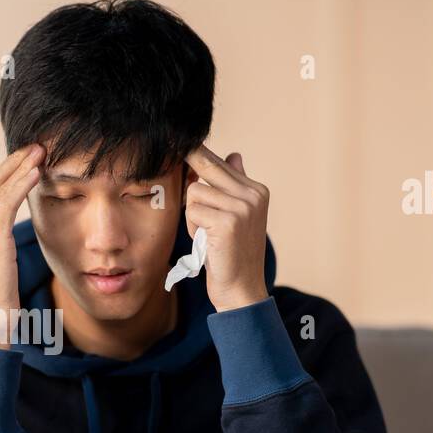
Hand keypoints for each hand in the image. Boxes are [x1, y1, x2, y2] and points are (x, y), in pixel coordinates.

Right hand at [0, 145, 43, 348]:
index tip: (27, 157)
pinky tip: (36, 173)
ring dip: (22, 167)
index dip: (7, 171)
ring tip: (41, 151)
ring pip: (0, 189)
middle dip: (15, 161)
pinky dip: (21, 185)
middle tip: (37, 145)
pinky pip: (7, 204)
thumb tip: (12, 232)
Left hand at [184, 146, 269, 311]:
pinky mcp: (228, 222)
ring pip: (194, 192)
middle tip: (175, 157)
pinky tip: (205, 242)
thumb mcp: (238, 216)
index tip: (180, 143)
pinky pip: (192, 211)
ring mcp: (242, 207)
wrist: (241, 289)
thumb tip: (233, 154)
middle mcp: (253, 194)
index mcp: (257, 190)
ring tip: (205, 233)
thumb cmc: (232, 254)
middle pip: (206, 166)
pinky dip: (192, 228)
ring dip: (192, 214)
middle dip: (189, 168)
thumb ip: (234, 186)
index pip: (220, 162)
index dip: (198, 157)